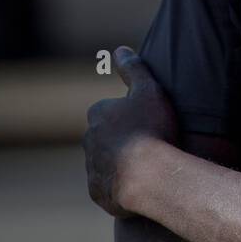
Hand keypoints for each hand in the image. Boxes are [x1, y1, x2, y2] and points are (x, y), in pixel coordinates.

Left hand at [83, 46, 178, 218]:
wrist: (148, 177)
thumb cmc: (151, 130)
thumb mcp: (149, 91)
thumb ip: (134, 69)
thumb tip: (120, 49)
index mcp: (97, 114)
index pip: (111, 110)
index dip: (131, 114)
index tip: (149, 121)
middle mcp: (89, 141)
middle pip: (107, 136)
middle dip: (124, 138)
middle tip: (151, 142)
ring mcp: (92, 168)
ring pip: (108, 161)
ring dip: (123, 161)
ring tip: (150, 165)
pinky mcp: (98, 192)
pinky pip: (109, 185)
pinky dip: (122, 184)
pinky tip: (141, 184)